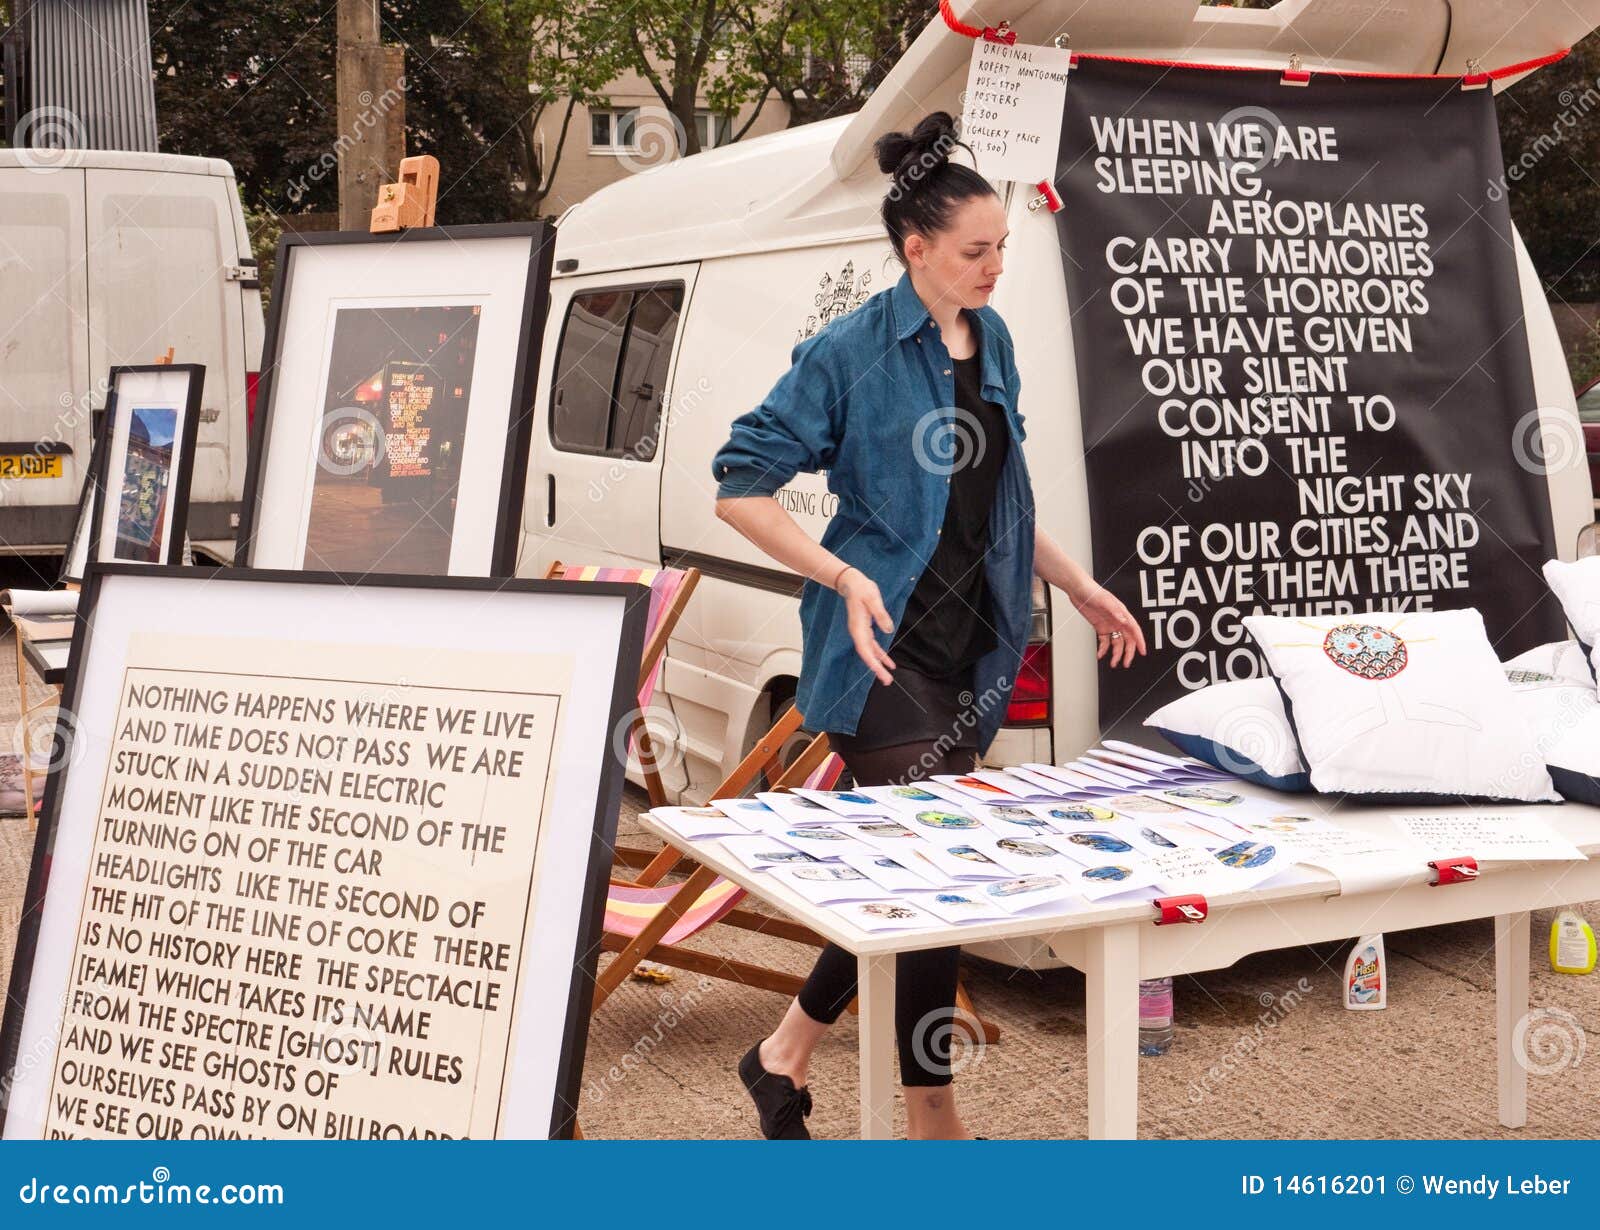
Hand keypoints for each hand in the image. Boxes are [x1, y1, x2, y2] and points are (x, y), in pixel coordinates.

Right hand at [836, 566, 895, 684]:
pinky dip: (880, 655)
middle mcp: (858, 633)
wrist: (852, 582)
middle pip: (867, 655)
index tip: (880, 672)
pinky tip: (889, 663)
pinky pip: (873, 646)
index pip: (865, 649)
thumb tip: (889, 630)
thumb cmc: (862, 588)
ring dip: (879, 664)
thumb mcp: (873, 598)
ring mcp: (861, 632)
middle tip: (887, 681)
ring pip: (870, 653)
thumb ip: (881, 614)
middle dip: (876, 669)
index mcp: (858, 628)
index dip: (872, 662)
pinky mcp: (866, 630)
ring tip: (888, 677)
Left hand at [1070, 580, 1146, 668]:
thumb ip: (1115, 611)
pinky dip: (1103, 649)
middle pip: (1127, 640)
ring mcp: (1109, 624)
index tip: (1142, 651)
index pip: (1134, 630)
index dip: (1140, 641)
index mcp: (1122, 614)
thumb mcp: (1105, 600)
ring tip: (1113, 663)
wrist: (1078, 590)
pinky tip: (1100, 655)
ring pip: (1117, 643)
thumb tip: (1124, 620)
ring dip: (1115, 654)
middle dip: (1128, 653)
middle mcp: (1118, 620)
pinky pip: (1105, 641)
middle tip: (1126, 663)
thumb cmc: (1092, 591)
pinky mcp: (1100, 627)